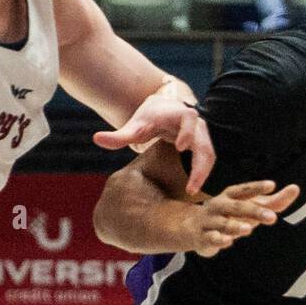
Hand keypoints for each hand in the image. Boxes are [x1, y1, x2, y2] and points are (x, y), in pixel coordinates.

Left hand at [94, 96, 216, 193]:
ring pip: (209, 155)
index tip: (180, 147)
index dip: (186, 132)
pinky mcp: (203, 147)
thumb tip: (96, 139)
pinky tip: (193, 192)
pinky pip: (207, 162)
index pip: (188, 118)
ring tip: (192, 193)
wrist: (165, 110)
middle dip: (200, 164)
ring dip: (203, 174)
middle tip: (191, 187)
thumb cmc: (149, 119)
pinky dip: (203, 176)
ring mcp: (202, 136)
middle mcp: (195, 124)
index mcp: (178, 114)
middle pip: (204, 143)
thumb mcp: (134, 125)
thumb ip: (118, 135)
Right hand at [187, 180, 300, 256]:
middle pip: (237, 207)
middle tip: (271, 216)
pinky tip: (227, 241)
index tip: (272, 185)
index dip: (257, 187)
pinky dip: (219, 239)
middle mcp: (219, 205)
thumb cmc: (228, 216)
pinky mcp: (203, 238)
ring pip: (223, 223)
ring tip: (248, 229)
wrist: (193, 229)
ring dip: (235, 225)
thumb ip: (274, 201)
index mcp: (230, 196)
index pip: (244, 189)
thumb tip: (295, 189)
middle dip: (254, 211)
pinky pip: (211, 238)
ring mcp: (210, 221)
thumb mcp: (250, 207)